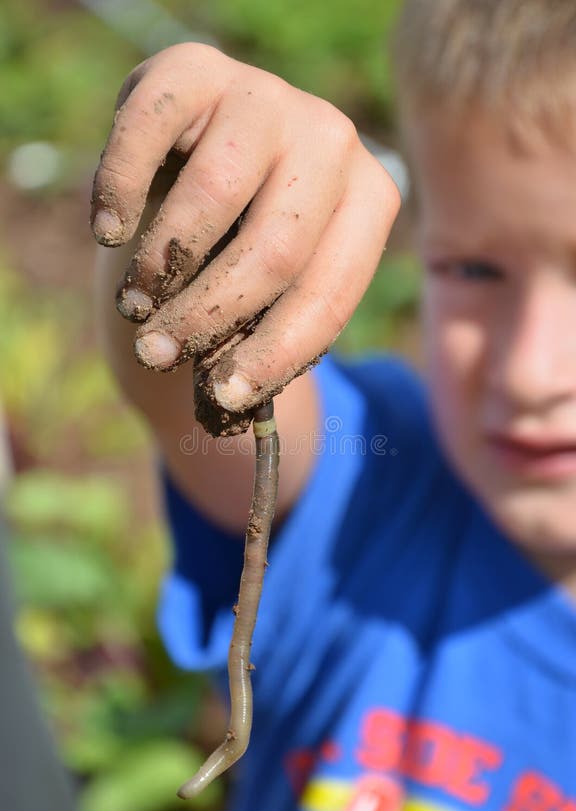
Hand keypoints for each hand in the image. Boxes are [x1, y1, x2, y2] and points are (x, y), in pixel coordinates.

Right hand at [91, 43, 399, 413]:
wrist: (207, 149)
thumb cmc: (246, 237)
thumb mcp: (270, 286)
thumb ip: (261, 330)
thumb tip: (226, 400)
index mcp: (369, 199)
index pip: (329, 294)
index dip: (275, 354)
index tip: (224, 396)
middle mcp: (332, 139)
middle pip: (275, 252)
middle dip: (210, 317)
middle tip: (159, 352)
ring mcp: (267, 96)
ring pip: (215, 196)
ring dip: (163, 267)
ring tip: (136, 305)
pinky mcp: (197, 67)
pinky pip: (148, 133)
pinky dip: (121, 191)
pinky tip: (108, 232)